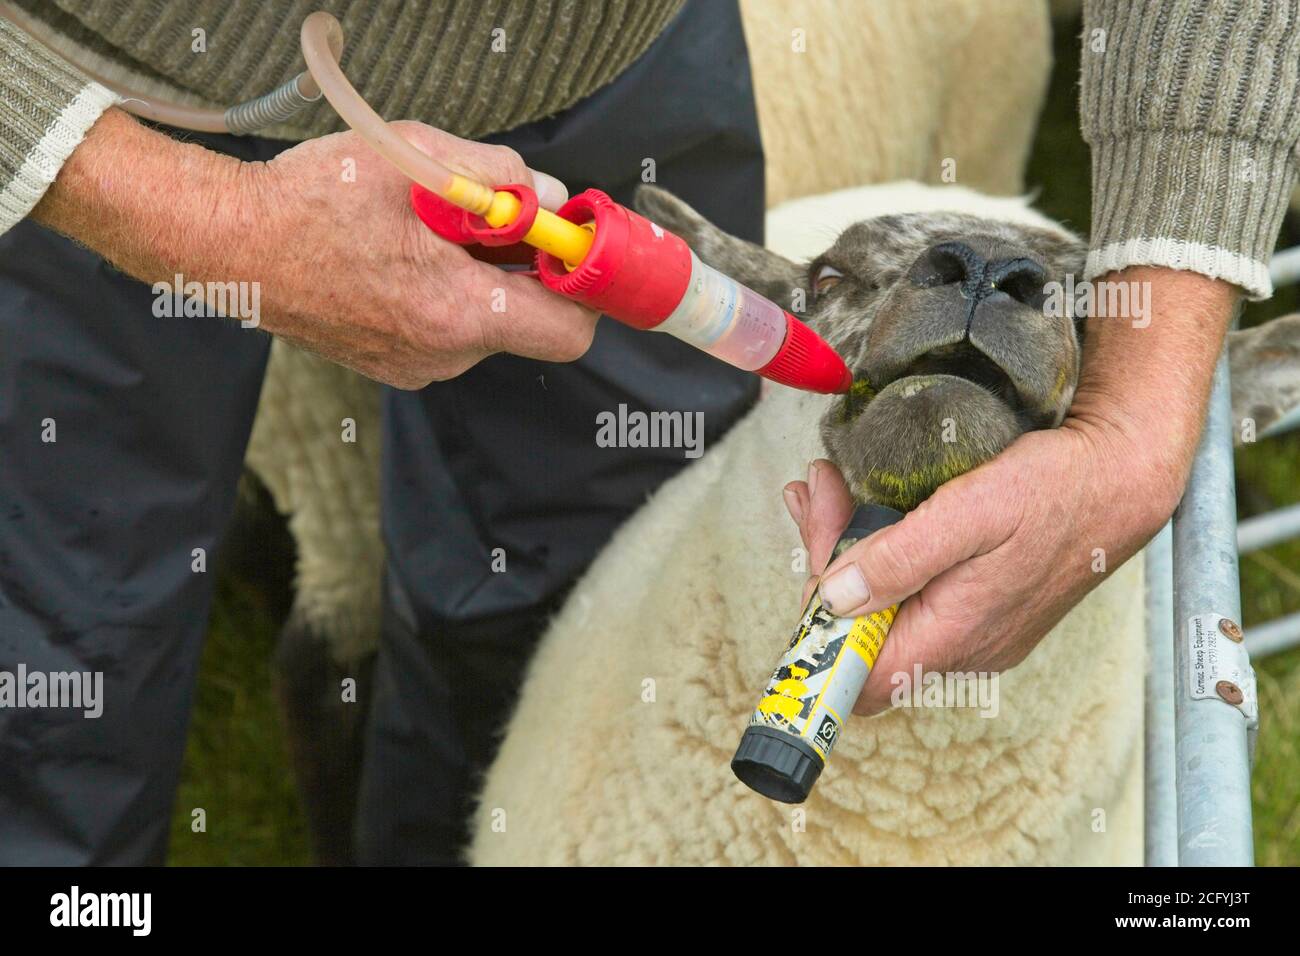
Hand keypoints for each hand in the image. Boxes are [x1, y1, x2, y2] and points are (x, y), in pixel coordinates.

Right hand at [34, 109, 595, 388]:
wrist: (228, 245)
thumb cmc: (310, 202)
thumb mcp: (416, 160)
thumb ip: (499, 177)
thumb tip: (547, 196)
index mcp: (458, 312)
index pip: (570, 330)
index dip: (583, 288)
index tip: (569, 250)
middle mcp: (443, 354)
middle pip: (527, 323)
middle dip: (523, 270)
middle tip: (490, 219)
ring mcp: (415, 367)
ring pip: (485, 325)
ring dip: (478, 279)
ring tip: (429, 232)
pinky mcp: (390, 365)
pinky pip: (446, 331)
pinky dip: (444, 295)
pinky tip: (404, 256)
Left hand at [782, 268, 1236, 714]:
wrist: (1122, 475)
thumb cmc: (1056, 490)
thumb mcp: (969, 513)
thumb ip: (898, 560)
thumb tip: (833, 600)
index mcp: (955, 636)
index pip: (860, 678)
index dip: (817, 638)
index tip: (804, 568)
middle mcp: (962, 647)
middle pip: (865, 634)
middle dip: (827, 564)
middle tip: (816, 496)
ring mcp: (973, 628)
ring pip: (885, 607)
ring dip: (847, 550)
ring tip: (827, 490)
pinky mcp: (980, 602)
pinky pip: (912, 591)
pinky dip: (880, 551)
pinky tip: (864, 506)